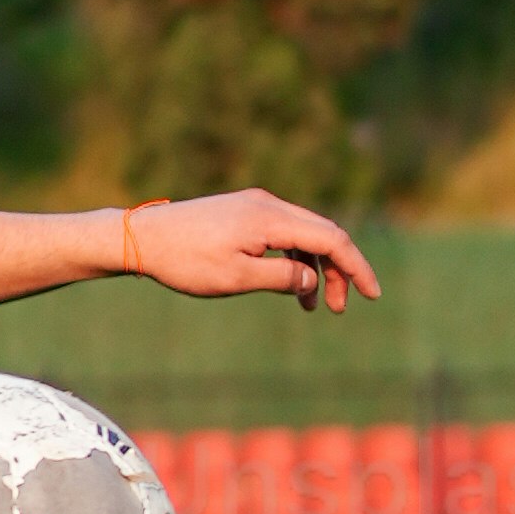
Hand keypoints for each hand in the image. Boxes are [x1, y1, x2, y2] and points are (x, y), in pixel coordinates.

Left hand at [126, 185, 372, 313]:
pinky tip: (290, 284)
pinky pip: (284, 232)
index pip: (332, 238)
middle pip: (323, 233)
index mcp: (270, 218)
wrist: (142, 237)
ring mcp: (256, 204)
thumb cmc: (185, 261)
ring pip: (304, 233)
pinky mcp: (244, 211)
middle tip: (337, 309)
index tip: (372, 295)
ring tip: (311, 307)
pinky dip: (294, 258)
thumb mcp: (236, 277)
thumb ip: (281, 277)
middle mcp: (268, 204)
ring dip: (315, 267)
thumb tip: (312, 279)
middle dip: (339, 271)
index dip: (356, 267)